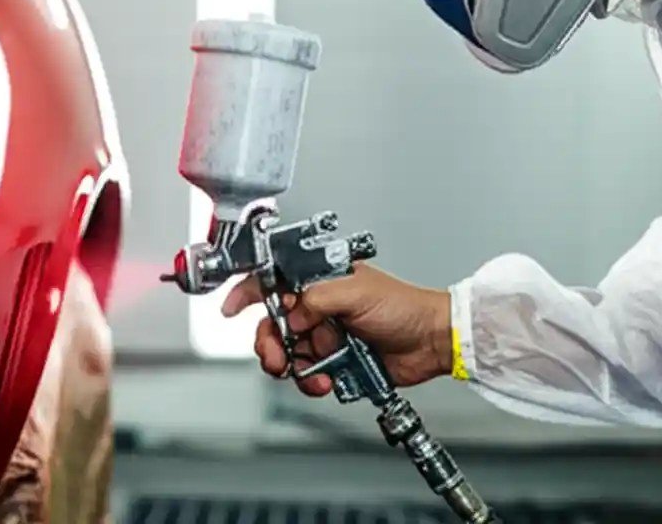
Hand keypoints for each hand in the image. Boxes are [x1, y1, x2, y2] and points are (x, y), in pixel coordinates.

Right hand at [221, 263, 452, 396]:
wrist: (430, 342)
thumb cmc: (402, 306)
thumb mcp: (355, 291)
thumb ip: (316, 300)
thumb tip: (291, 315)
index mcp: (319, 281)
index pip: (273, 281)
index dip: (247, 292)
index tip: (231, 308)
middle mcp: (317, 307)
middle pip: (272, 324)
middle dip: (268, 343)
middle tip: (275, 357)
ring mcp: (325, 335)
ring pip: (287, 353)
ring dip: (291, 366)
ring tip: (305, 373)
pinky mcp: (334, 361)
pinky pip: (307, 374)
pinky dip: (310, 381)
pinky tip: (324, 381)